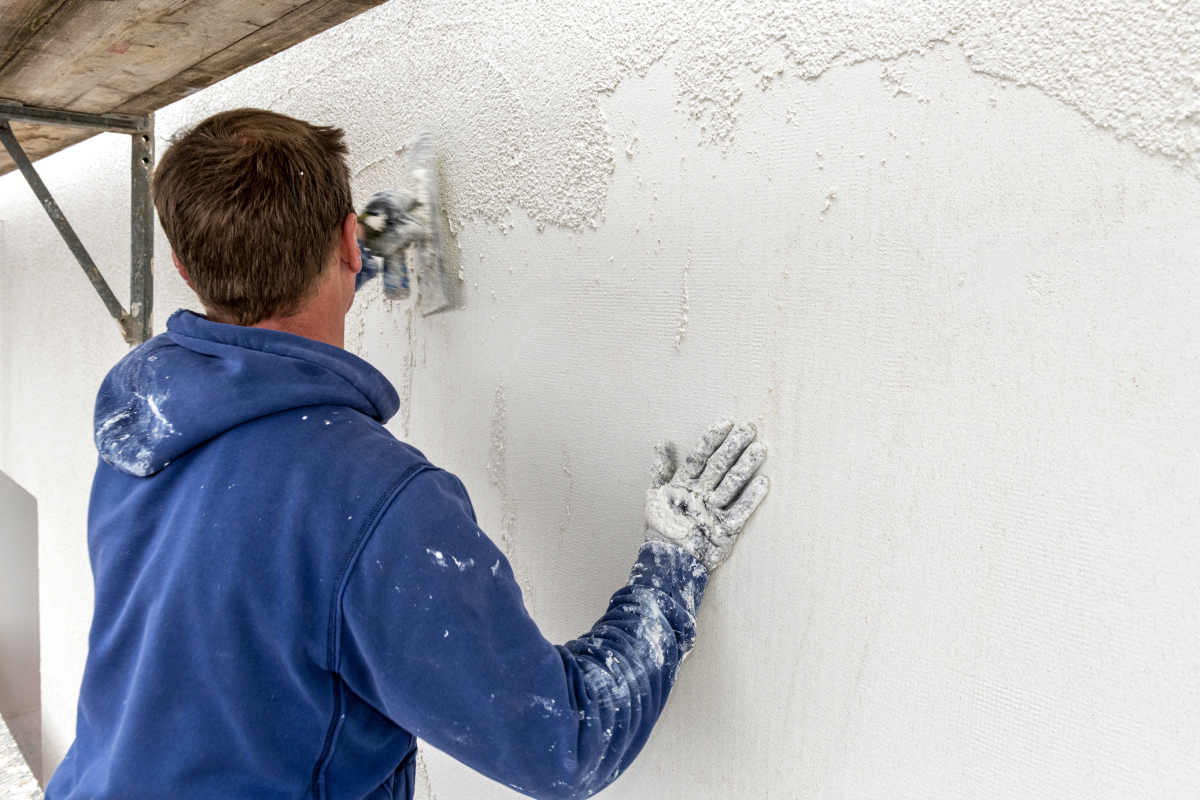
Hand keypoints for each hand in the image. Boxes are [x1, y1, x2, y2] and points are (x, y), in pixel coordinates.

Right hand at [644, 420, 768, 571]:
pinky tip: (764, 483)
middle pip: (718, 466)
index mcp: (682, 486)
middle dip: (734, 446)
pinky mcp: (724, 531)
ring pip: (731, 485)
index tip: (726, 423)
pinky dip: (752, 498)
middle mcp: (697, 496)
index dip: (711, 439)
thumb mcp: (655, 496)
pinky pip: (740, 512)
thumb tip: (663, 443)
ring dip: (746, 466)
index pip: (698, 457)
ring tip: (760, 449)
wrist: (668, 563)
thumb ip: (660, 469)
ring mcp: (711, 513)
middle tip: (750, 428)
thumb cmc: (663, 528)